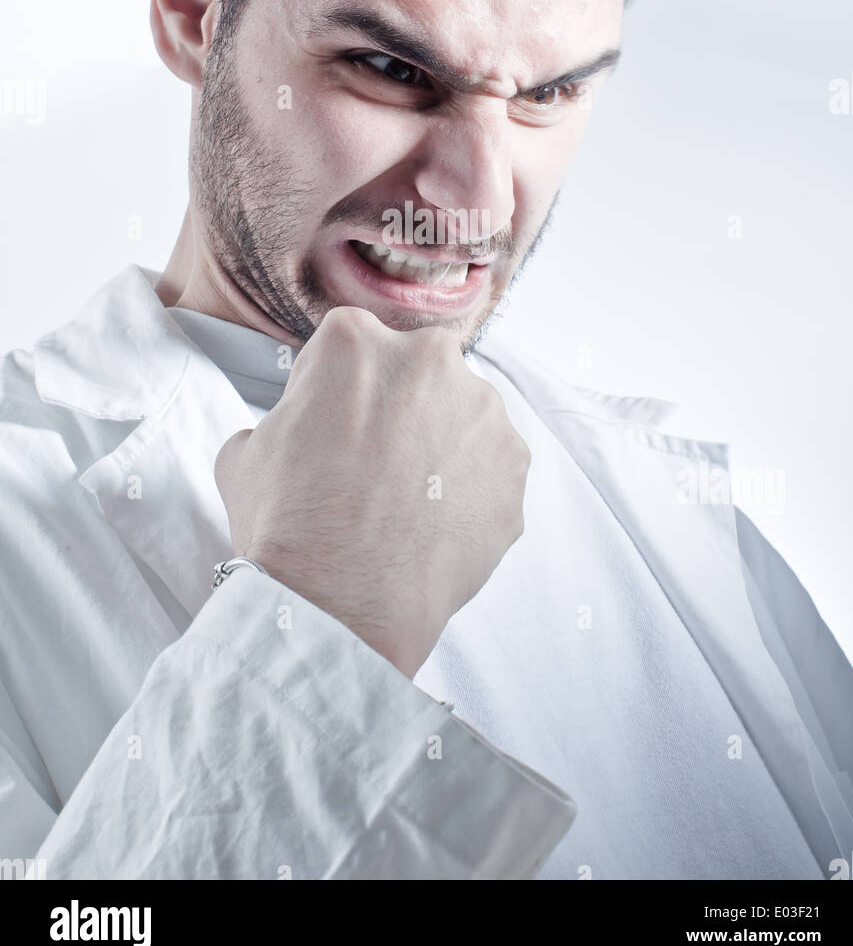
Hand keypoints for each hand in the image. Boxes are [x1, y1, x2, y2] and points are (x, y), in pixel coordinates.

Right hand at [214, 306, 529, 677]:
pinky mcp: (515, 462)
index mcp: (355, 341)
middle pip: (417, 372)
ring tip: (408, 503)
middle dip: (401, 409)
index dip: (339, 394)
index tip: (334, 431)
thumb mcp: (245, 452)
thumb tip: (299, 426)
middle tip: (376, 467)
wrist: (341, 604)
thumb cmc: (287, 525)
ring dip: (442, 446)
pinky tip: (438, 525)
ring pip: (462, 415)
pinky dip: (472, 489)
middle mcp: (429, 359)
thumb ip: (285, 417)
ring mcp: (482, 409)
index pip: (352, 349)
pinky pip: (492, 466)